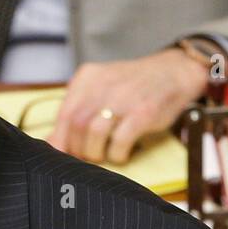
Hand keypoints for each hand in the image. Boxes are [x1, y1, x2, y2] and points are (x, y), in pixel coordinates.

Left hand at [45, 49, 208, 163]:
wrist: (175, 71)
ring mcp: (124, 98)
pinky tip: (121, 154)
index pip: (63, 115)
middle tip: (86, 157)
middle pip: (76, 126)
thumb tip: (52, 143)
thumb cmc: (133, 87)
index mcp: (88, 78)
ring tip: (103, 155)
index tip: (62, 156)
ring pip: (93, 134)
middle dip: (78, 149)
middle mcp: (103, 85)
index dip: (60, 141)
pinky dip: (117, 154)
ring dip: (95, 153)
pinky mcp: (143, 112)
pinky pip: (119, 141)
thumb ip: (77, 113)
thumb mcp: (101, 90)